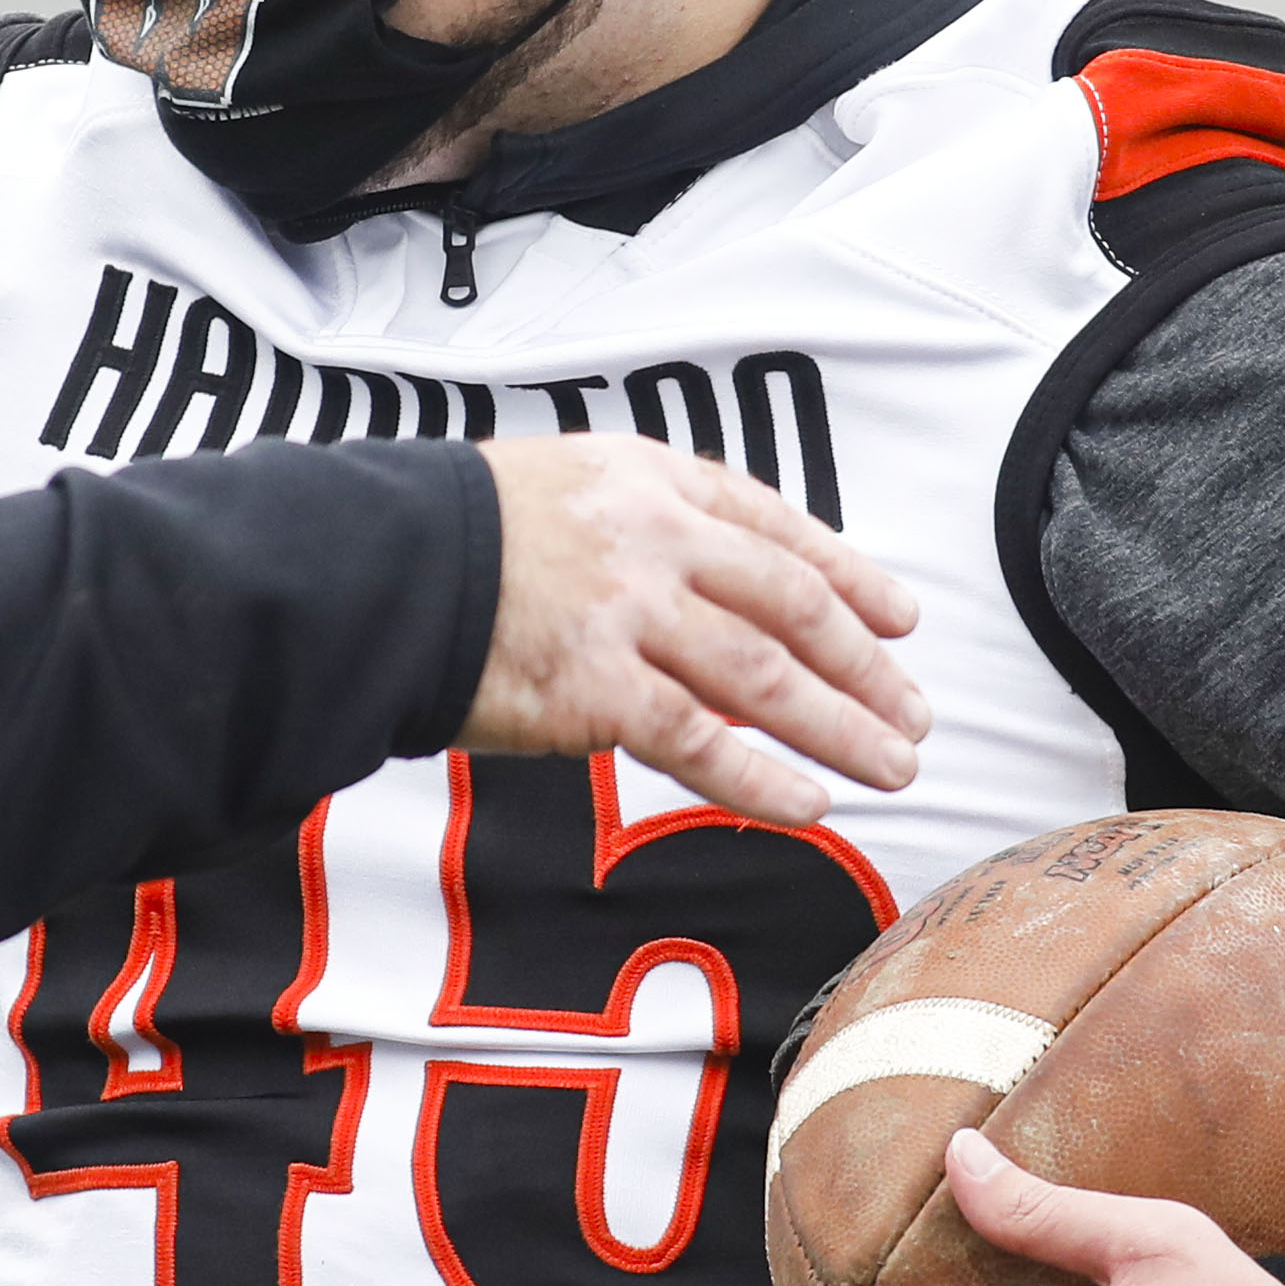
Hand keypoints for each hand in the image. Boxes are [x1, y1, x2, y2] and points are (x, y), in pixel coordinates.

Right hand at [459, 434, 926, 823]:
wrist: (371, 573)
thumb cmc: (452, 541)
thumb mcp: (560, 492)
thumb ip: (643, 530)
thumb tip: (719, 598)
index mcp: (650, 481)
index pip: (778, 528)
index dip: (851, 576)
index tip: (898, 618)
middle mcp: (655, 540)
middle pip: (793, 606)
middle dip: (865, 667)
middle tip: (913, 713)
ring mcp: (629, 614)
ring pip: (765, 677)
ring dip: (840, 727)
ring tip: (889, 766)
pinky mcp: (596, 689)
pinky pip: (700, 742)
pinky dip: (761, 779)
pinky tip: (808, 804)